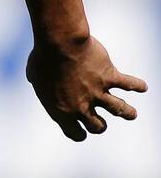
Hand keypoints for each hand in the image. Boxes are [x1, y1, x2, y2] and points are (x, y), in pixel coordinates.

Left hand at [26, 35, 146, 140]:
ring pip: (120, 110)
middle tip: (102, 122)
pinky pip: (128, 84)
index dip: (80, 133)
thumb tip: (36, 79)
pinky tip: (143, 87)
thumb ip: (39, 83)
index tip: (83, 131)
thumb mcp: (34, 74)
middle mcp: (81, 106)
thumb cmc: (42, 57)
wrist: (59, 44)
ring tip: (132, 115)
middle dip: (100, 125)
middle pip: (98, 126)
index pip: (74, 132)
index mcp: (61, 111)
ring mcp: (98, 93)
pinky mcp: (109, 77)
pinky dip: (137, 85)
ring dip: (128, 113)